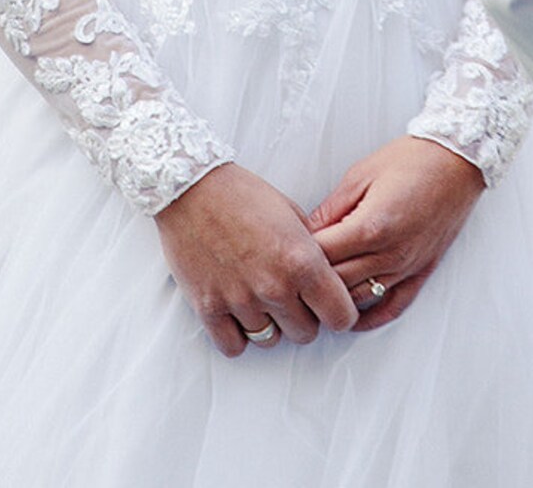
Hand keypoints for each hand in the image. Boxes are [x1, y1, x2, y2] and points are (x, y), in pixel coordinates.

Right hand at [156, 162, 358, 356]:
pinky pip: (234, 346)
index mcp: (301, 260)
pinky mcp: (209, 309)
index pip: (340, 316)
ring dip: (270, 324)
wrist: (192, 187)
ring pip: (271, 341)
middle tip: (292, 298)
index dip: (339, 312)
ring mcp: (240, 301)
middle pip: (306, 334)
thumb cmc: (241, 193)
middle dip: (304, 318)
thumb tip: (325, 276)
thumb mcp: (290, 213)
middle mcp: (274, 286)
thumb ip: (311, 249)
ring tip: (261, 298)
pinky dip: (238, 334)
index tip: (331, 307)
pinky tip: (238, 311)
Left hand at [309, 136, 483, 332]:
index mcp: (371, 226)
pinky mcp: (421, 271)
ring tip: (315, 295)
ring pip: (361, 298)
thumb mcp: (360, 175)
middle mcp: (389, 253)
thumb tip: (306, 231)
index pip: (323, 255)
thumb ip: (331, 208)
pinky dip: (371, 317)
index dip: (299, 255)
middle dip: (312, 280)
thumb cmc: (412, 160)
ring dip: (336, 300)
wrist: (456, 161)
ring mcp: (407, 266)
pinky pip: (393, 306)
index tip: (285, 252)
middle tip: (293, 276)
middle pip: (337, 282)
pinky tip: (353, 317)